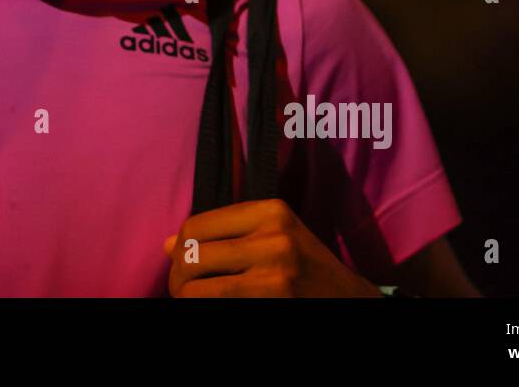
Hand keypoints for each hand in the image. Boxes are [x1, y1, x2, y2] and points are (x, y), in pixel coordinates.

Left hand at [162, 199, 383, 297]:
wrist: (351, 301)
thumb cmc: (307, 269)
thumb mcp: (276, 238)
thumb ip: (226, 235)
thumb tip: (167, 244)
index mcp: (270, 211)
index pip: (196, 225)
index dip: (180, 249)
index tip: (184, 265)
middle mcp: (273, 236)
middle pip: (191, 255)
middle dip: (178, 278)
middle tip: (183, 290)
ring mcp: (275, 271)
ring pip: (197, 287)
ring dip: (187, 297)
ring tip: (195, 300)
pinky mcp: (275, 299)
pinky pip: (216, 305)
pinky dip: (205, 307)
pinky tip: (213, 307)